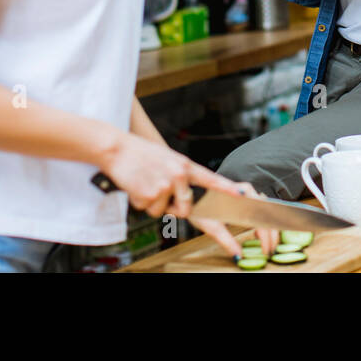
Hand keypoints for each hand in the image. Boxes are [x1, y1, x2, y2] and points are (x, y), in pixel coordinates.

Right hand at [101, 133, 241, 219]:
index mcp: (185, 165)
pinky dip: (139, 202)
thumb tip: (182, 203)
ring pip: (163, 211)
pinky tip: (135, 185)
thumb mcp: (167, 161)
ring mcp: (166, 185)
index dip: (227, 188)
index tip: (243, 195)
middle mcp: (179, 174)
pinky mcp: (151, 193)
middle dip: (174, 209)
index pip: (211, 179)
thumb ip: (179, 178)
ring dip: (151, 203)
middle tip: (158, 191)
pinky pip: (148, 210)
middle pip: (186, 208)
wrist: (117, 148)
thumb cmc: (141, 155)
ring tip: (144, 182)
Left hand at [189, 183, 280, 258]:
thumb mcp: (211, 225)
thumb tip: (238, 255)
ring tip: (268, 244)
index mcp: (242, 195)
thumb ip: (226, 240)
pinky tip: (259, 234)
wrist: (190, 191)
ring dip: (268, 228)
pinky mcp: (243, 196)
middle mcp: (247, 191)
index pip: (262, 216)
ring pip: (265, 210)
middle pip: (267, 213)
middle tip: (270, 250)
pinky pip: (258, 209)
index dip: (267, 235)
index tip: (267, 248)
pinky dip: (262, 222)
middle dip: (271, 233)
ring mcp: (246, 193)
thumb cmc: (199, 204)